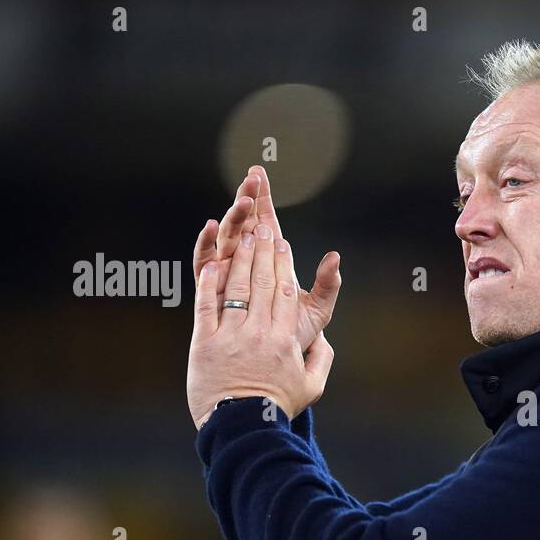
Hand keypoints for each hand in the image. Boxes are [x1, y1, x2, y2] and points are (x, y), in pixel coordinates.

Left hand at [187, 223, 335, 429]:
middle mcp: (259, 332)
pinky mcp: (205, 343)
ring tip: (241, 236)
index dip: (283, 264)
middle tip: (262, 227)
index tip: (282, 244)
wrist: (243, 428)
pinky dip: (208, 284)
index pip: (285, 292)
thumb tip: (323, 337)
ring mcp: (231, 336)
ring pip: (235, 288)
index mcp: (285, 339)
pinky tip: (211, 264)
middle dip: (262, 251)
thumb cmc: (278, 407)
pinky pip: (206, 306)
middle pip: (261, 282)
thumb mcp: (311, 386)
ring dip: (239, 258)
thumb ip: (320, 358)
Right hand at [191, 164, 341, 352]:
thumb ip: (328, 285)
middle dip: (247, 198)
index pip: (266, 222)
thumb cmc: (293, 337)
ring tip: (243, 201)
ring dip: (233, 217)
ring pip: (227, 237)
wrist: (272, 367)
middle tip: (251, 178)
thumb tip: (335, 257)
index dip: (262, 198)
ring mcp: (228, 273)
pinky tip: (210, 227)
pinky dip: (206, 244)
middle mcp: (247, 263)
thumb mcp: (317, 311)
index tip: (259, 173)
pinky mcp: (211, 288)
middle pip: (245, 223)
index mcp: (272, 262)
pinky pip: (204, 262)